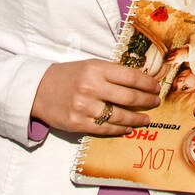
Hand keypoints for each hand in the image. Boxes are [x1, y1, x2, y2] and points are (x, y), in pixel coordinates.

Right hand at [30, 59, 160, 135]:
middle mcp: (91, 87)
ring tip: (146, 119)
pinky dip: (119, 129)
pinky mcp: (77, 123)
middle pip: (129, 97)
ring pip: (119, 115)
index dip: (148, 83)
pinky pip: (105, 128)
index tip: (157, 87)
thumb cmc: (68, 76)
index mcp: (96, 69)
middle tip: (156, 102)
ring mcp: (84, 107)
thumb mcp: (90, 66)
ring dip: (137, 119)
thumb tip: (140, 81)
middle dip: (147, 101)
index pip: (131, 77)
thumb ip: (112, 73)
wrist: (38, 89)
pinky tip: (128, 127)